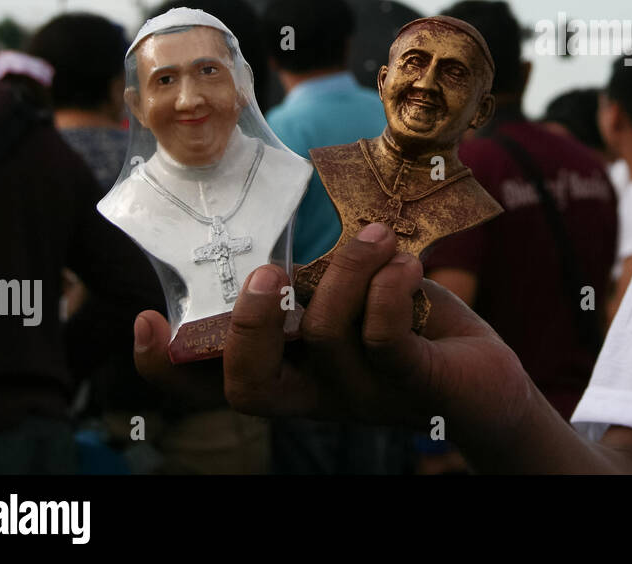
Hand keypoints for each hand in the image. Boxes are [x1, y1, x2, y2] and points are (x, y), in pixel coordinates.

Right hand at [135, 223, 532, 434]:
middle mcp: (317, 395)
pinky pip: (384, 339)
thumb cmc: (410, 327)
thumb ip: (315, 284)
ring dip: (348, 267)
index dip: (167, 368)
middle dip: (248, 324)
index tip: (145, 319)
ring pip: (325, 334)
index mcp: (292, 373)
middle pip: (251, 388)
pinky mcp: (414, 384)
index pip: (212, 389)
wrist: (486, 377)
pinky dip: (387, 287)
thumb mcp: (352, 301)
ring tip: (377, 235)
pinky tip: (406, 263)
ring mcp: (364, 396)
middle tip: (267, 271)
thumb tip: (276, 238)